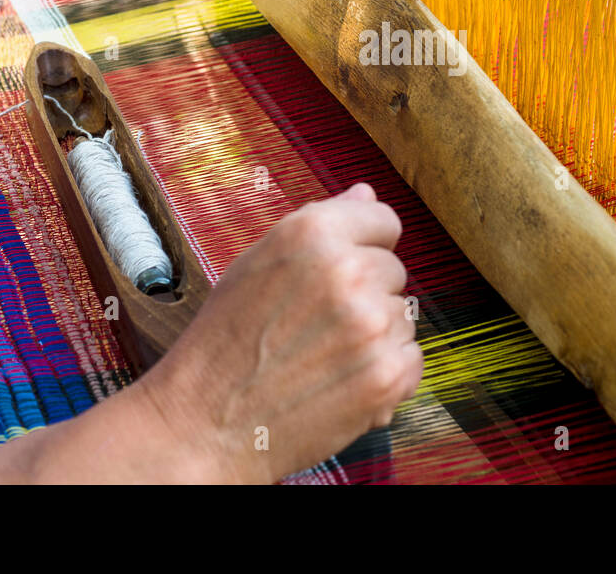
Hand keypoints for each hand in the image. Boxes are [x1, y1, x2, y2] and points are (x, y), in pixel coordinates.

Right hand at [137, 183, 420, 482]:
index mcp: (314, 233)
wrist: (205, 423)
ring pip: (402, 317)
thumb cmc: (225, 342)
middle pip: (394, 271)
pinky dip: (385, 374)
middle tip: (317, 324)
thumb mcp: (259, 263)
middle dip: (366, 294)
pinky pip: (411, 360)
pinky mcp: (386, 375)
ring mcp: (371, 325)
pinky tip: (340, 380)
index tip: (341, 273)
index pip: (384, 220)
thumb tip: (366, 193)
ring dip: (375, 335)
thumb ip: (319, 224)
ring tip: (322, 356)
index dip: (363, 247)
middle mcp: (348, 272)